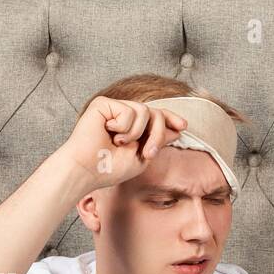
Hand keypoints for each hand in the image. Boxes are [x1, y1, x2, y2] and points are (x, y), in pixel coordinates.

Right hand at [54, 97, 188, 193]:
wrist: (89, 169)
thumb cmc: (111, 168)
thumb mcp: (142, 157)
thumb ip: (158, 141)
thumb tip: (176, 129)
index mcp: (134, 128)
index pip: (156, 117)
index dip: (171, 118)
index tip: (183, 126)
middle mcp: (124, 116)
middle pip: (155, 113)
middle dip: (157, 134)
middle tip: (149, 154)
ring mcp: (114, 108)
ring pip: (144, 110)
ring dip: (137, 133)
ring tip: (121, 144)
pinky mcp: (104, 104)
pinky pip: (129, 110)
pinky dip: (124, 126)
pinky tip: (109, 132)